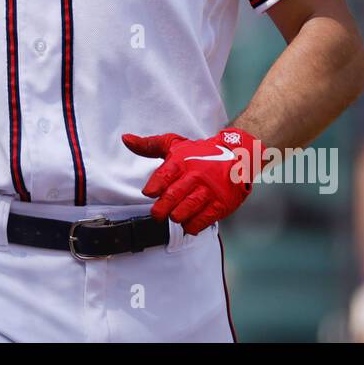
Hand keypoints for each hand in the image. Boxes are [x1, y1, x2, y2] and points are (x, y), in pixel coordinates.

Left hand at [122, 127, 264, 233]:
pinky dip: (193, 225)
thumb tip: (126, 139)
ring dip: (177, 217)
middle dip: (161, 209)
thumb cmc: (201, 153)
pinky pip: (204, 219)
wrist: (237, 156)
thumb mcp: (175, 145)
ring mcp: (209, 190)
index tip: (150, 193)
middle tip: (157, 213)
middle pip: (173, 196)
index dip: (153, 188)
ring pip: (188, 209)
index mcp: (182, 161)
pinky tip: (188, 224)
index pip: (163, 176)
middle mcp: (195, 175)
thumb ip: (149, 145)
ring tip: (174, 216)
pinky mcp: (221, 203)